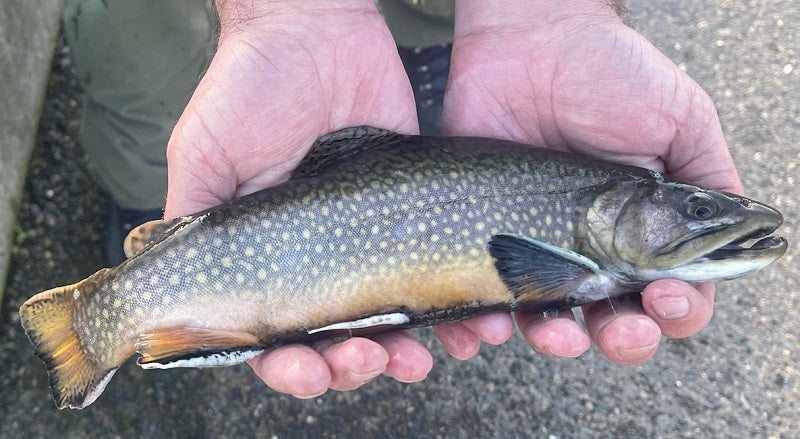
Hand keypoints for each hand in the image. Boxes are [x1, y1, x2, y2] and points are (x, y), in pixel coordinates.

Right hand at [164, 1, 431, 396]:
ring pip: (387, 321)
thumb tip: (169, 297)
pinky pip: (433, 274)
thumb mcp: (203, 156)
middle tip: (364, 362)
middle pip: (333, 341)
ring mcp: (367, 240)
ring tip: (413, 361)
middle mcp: (316, 258)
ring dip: (398, 353)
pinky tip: (465, 329)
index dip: (287, 366)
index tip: (304, 370)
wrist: (316, 29)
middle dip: (347, 366)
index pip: (272, 336)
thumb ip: (191, 223)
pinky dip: (449, 311)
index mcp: (264, 257)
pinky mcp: (411, 214)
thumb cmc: (247, 89)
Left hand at [440, 0, 740, 364]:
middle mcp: (594, 248)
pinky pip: (486, 294)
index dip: (676, 309)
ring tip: (558, 333)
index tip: (664, 295)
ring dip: (558, 341)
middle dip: (622, 338)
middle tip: (619, 329)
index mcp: (646, 231)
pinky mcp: (487, 238)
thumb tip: (749, 240)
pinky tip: (490, 324)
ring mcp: (537, 247)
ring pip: (551, 320)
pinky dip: (487, 322)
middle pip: (614, 320)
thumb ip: (708, 183)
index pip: (670, 294)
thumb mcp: (679, 120)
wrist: (528, 40)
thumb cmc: (610, 73)